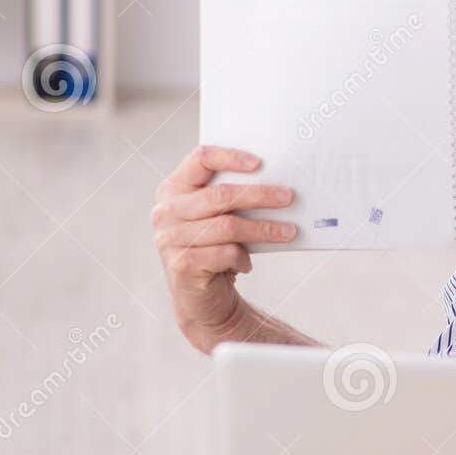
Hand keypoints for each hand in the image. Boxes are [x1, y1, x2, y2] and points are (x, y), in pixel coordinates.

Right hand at [152, 145, 297, 352]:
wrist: (199, 297)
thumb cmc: (213, 248)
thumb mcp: (217, 218)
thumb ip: (232, 199)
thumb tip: (278, 186)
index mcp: (173, 189)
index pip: (200, 159)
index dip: (230, 157)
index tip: (260, 163)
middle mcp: (166, 211)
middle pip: (220, 195)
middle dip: (260, 195)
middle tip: (289, 197)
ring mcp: (169, 238)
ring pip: (228, 226)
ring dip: (264, 229)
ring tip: (289, 232)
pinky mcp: (181, 264)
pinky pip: (225, 253)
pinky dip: (243, 258)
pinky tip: (247, 263)